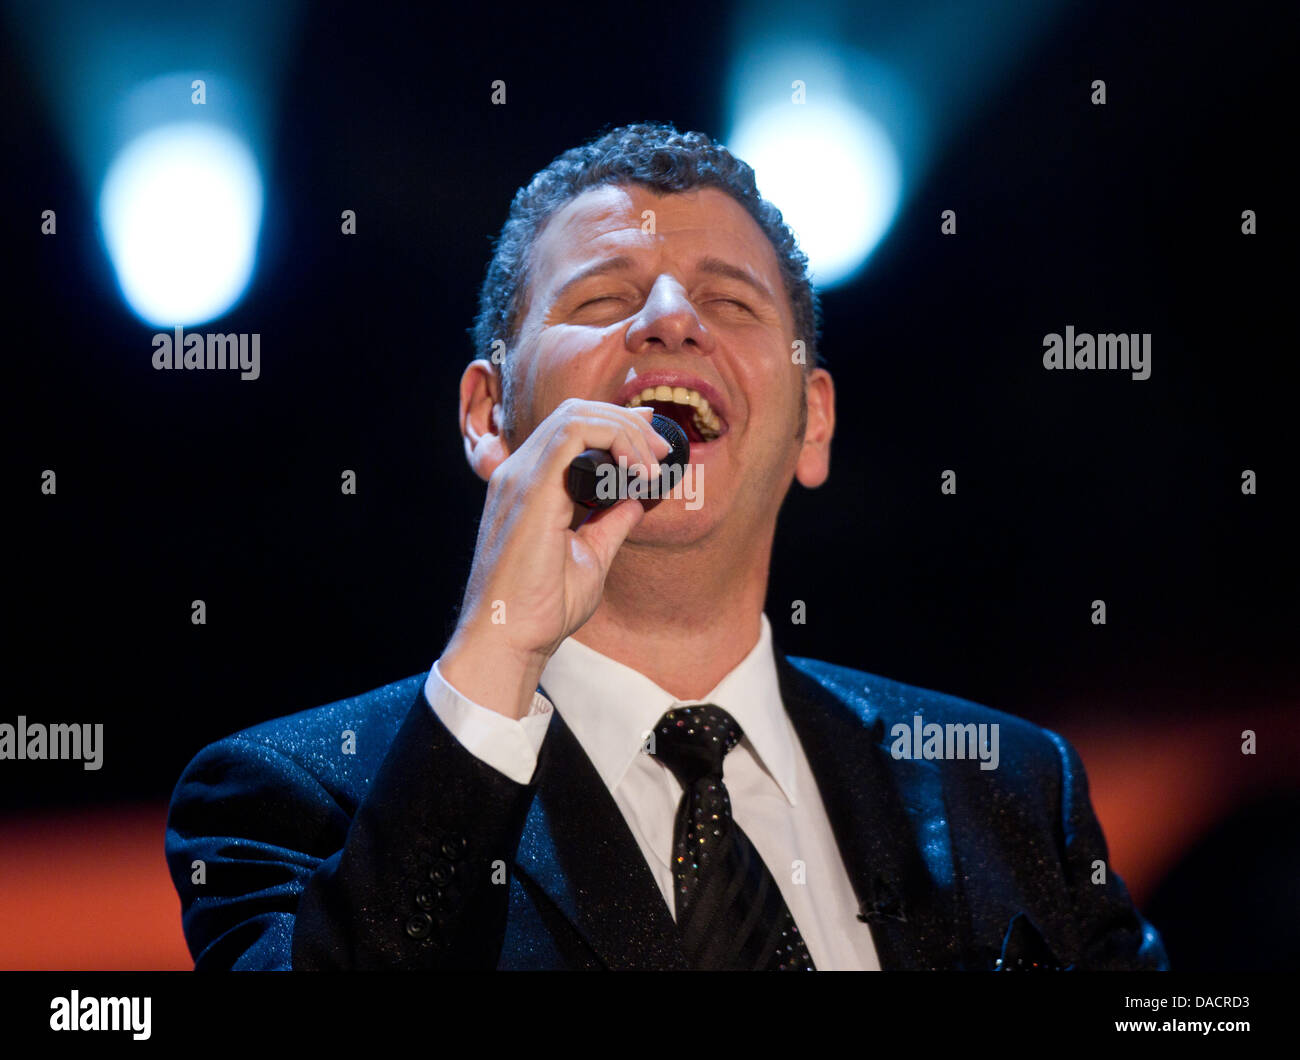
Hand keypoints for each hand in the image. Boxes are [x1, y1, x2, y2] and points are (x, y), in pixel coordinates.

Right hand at [439, 399, 671, 718]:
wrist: (510, 639)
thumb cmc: (540, 609)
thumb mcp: (590, 557)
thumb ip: (610, 523)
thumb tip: (635, 500)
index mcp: (528, 487)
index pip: (569, 429)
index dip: (615, 424)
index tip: (653, 446)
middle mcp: (518, 473)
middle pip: (575, 413)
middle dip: (628, 423)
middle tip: (662, 453)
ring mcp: (519, 477)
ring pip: (576, 416)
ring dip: (625, 429)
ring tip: (654, 462)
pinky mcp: (530, 488)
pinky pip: (573, 434)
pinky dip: (615, 439)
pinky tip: (636, 469)